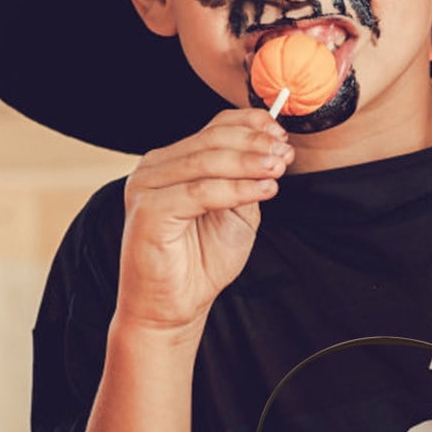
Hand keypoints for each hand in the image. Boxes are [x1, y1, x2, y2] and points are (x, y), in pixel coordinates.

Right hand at [115, 108, 293, 335]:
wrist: (175, 305)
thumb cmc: (202, 260)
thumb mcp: (236, 211)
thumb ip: (247, 179)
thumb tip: (274, 148)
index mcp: (173, 161)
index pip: (215, 127)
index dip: (252, 126)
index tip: (283, 137)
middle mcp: (154, 167)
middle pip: (211, 140)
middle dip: (255, 144)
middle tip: (284, 155)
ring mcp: (147, 186)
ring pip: (206, 162)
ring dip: (249, 163)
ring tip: (278, 169)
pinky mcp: (148, 210)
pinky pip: (199, 191)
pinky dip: (236, 189)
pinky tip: (264, 191)